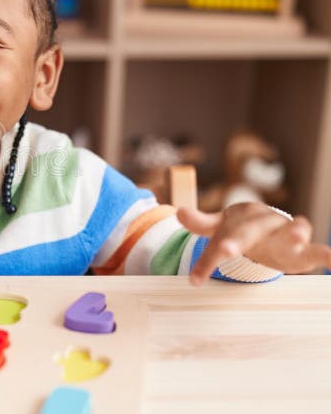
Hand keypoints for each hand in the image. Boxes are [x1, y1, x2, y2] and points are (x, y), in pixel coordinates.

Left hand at [177, 202, 330, 285]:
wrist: (266, 223)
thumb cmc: (239, 227)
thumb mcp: (219, 225)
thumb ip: (201, 223)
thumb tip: (178, 212)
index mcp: (239, 219)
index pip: (218, 241)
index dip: (206, 260)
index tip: (194, 281)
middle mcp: (262, 224)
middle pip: (247, 233)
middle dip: (236, 241)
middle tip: (225, 250)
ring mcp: (284, 234)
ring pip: (290, 231)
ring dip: (294, 231)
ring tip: (297, 232)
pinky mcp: (303, 249)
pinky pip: (318, 250)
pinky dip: (328, 254)